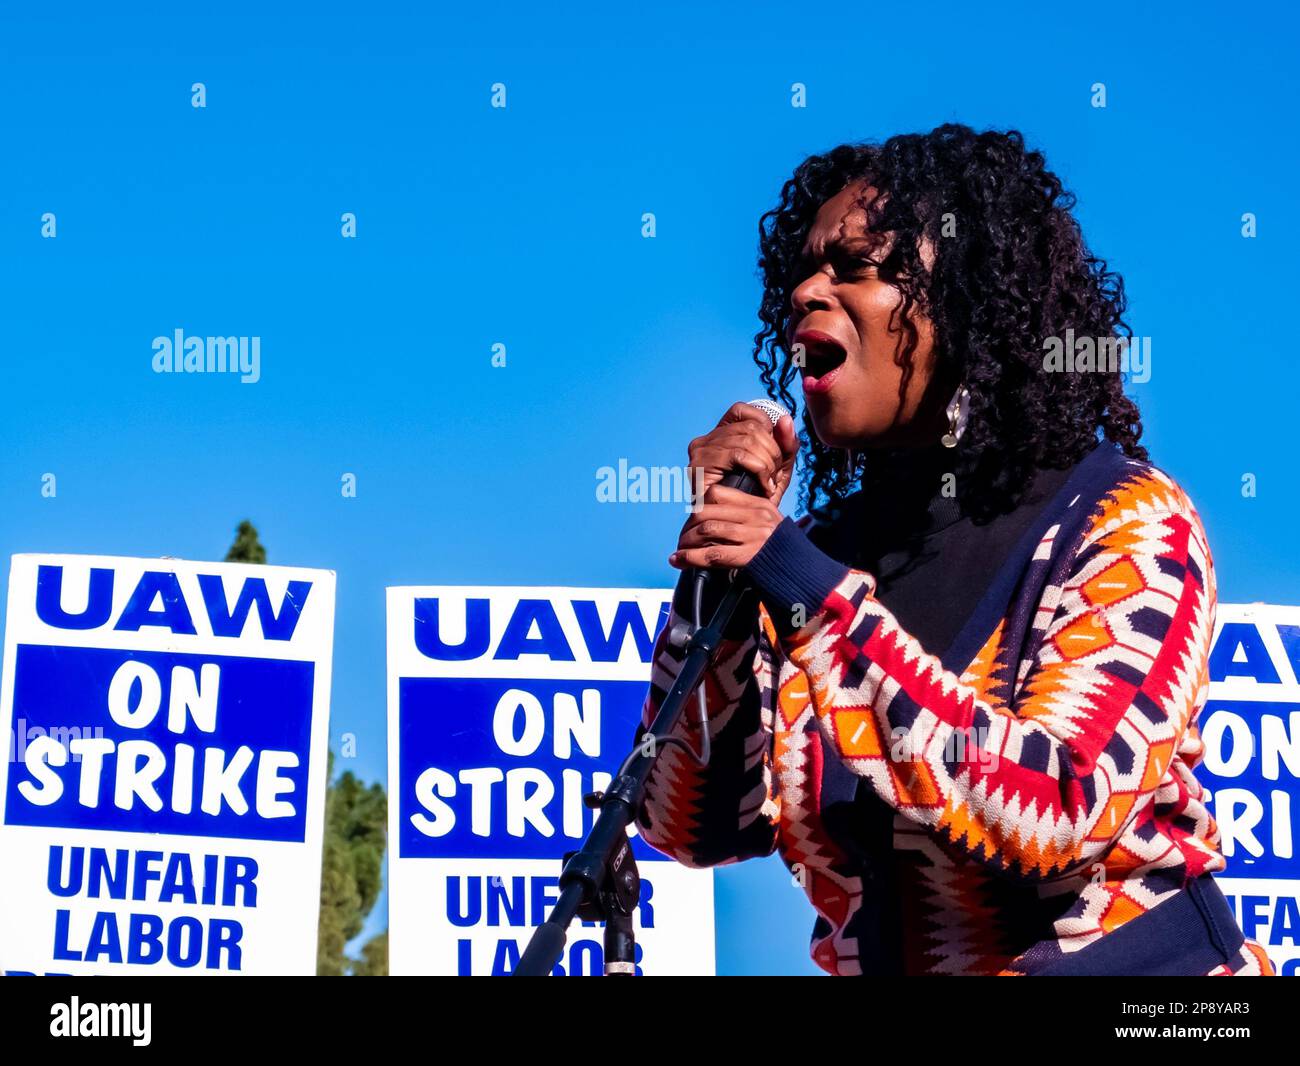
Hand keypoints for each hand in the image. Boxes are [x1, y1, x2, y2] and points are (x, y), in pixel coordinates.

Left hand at [669, 484, 785, 569]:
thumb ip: (745, 518)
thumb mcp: (768, 525)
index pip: (717, 493)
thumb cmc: (782, 552)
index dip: (698, 506)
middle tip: (682, 539)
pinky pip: (712, 553)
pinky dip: (691, 557)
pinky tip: (680, 560)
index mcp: (759, 504)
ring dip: (686, 542)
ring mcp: (753, 535)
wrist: (803, 572)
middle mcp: (756, 516)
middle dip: (687, 526)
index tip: (692, 520)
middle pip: (707, 512)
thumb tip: (711, 523)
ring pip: (706, 530)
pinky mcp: (750, 556)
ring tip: (679, 551)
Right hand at [686, 402, 798, 503]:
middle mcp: (706, 440)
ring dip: (768, 463)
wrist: (738, 531)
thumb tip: (785, 419)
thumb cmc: (756, 501)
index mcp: (719, 436)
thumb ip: (785, 443)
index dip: (765, 425)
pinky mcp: (699, 466)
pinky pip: (739, 454)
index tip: (774, 453)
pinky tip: (764, 486)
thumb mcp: (778, 469)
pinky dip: (759, 469)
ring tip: (769, 483)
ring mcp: (700, 452)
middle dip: (773, 452)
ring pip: (748, 440)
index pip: (742, 410)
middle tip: (775, 476)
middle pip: (751, 426)